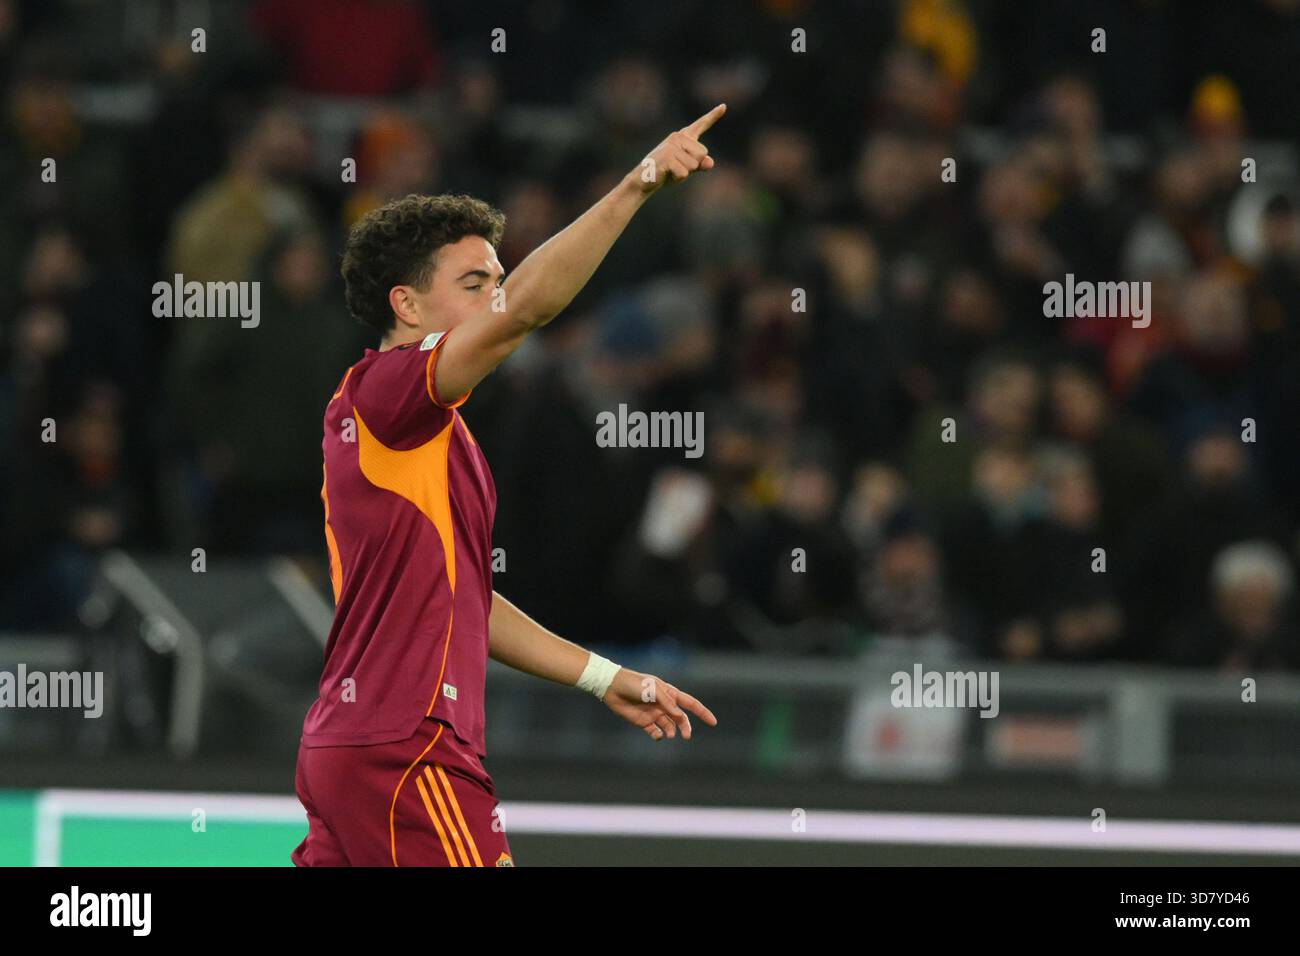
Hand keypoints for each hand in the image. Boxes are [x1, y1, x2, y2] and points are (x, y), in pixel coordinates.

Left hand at [602, 668, 717, 739]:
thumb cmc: (634, 684)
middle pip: (681, 718)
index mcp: (669, 693)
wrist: (612, 687)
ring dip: (672, 732)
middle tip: (687, 736)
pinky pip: (655, 732)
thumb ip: (668, 703)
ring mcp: (654, 713)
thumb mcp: (653, 689)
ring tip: (669, 735)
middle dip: (686, 727)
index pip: (690, 704)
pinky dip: (659, 736)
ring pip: (669, 726)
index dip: (702, 712)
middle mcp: (663, 704)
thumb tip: (680, 717)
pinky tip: (658, 736)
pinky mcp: (643, 722)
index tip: (713, 722)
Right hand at [627, 103, 725, 194]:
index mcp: (683, 138)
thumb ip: (699, 164)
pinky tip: (666, 174)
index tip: (724, 106)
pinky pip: (684, 173)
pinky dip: (678, 178)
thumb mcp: (686, 168)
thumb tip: (709, 162)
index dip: (713, 116)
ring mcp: (672, 146)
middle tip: (676, 167)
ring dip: (684, 174)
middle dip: (694, 165)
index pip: (701, 125)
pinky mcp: (668, 157)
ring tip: (670, 171)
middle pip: (703, 153)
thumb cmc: (666, 173)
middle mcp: (678, 137)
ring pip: (694, 164)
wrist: (643, 180)